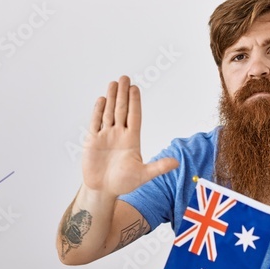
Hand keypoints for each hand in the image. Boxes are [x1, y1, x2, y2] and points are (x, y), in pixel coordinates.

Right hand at [82, 75, 177, 196]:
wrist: (103, 190)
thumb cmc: (123, 183)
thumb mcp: (143, 175)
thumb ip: (158, 167)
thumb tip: (177, 163)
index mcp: (132, 140)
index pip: (134, 116)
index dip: (134, 102)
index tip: (135, 88)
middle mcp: (119, 135)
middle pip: (121, 110)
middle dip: (122, 94)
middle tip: (124, 78)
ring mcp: (105, 136)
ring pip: (108, 113)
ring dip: (110, 98)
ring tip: (113, 83)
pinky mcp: (93, 141)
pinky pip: (95, 122)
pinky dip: (97, 111)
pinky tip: (101, 100)